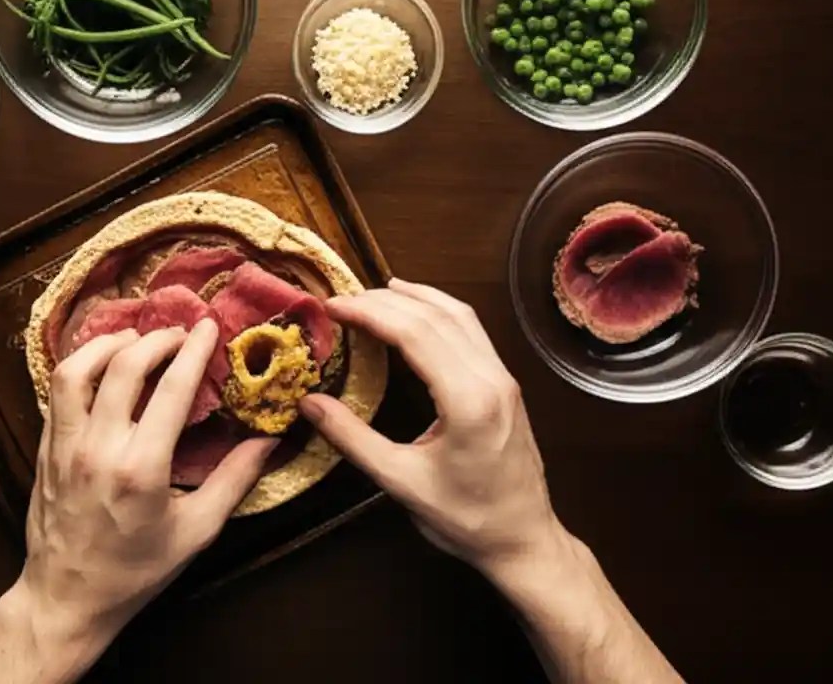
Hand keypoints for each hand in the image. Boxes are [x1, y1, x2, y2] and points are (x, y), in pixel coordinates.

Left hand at [17, 320, 277, 667]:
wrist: (67, 597)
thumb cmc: (136, 571)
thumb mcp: (196, 532)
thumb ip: (234, 480)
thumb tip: (270, 439)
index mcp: (141, 469)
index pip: (171, 390)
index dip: (192, 351)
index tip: (207, 327)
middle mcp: (98, 449)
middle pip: (122, 367)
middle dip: (154, 339)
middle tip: (177, 333)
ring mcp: (64, 446)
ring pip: (75, 370)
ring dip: (106, 344)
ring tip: (133, 340)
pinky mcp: (45, 449)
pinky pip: (57, 393)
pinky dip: (81, 367)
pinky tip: (102, 366)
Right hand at [300, 279, 563, 575]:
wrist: (524, 540)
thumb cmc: (465, 519)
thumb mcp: (400, 482)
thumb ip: (352, 438)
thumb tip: (308, 403)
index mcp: (468, 400)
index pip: (414, 333)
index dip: (370, 313)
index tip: (333, 306)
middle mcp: (492, 379)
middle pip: (436, 316)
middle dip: (386, 301)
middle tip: (344, 299)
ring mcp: (504, 379)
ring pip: (460, 316)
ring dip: (418, 297)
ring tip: (378, 291)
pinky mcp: (506, 385)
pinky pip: (473, 332)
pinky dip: (441, 311)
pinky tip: (420, 311)